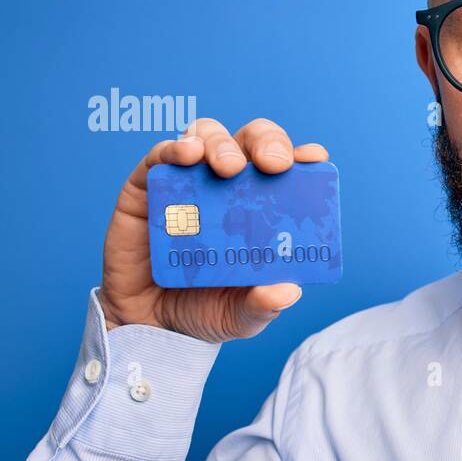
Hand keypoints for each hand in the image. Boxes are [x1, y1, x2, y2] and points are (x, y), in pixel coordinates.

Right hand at [98, 117, 329, 341]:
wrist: (147, 324)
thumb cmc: (203, 309)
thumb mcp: (240, 315)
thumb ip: (262, 305)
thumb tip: (288, 292)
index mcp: (265, 209)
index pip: (290, 170)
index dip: (304, 158)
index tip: (314, 160)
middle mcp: (231, 186)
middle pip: (254, 142)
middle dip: (267, 142)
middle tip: (273, 165)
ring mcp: (191, 181)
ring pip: (210, 136)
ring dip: (222, 143)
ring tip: (228, 168)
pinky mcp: (150, 184)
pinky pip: (162, 154)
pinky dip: (177, 147)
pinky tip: (188, 155)